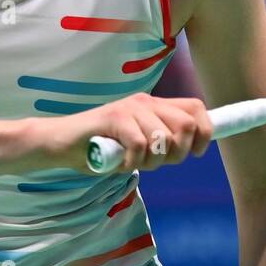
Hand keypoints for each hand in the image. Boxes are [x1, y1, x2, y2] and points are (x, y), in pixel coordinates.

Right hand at [48, 93, 213, 172]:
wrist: (61, 144)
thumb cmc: (100, 148)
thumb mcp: (138, 146)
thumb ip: (159, 145)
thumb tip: (187, 150)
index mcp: (155, 106)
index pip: (196, 109)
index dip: (204, 132)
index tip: (194, 153)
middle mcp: (145, 102)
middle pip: (186, 125)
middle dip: (177, 153)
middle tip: (155, 163)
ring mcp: (129, 107)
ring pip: (163, 138)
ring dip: (151, 162)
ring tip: (131, 162)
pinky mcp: (114, 117)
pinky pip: (139, 145)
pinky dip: (131, 162)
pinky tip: (119, 163)